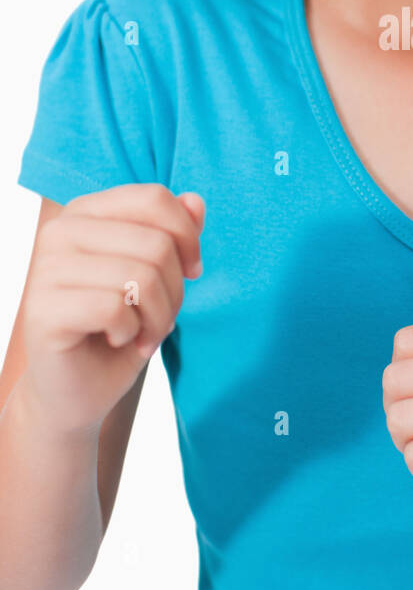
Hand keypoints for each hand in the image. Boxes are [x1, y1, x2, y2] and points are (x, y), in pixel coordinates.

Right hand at [21, 184, 204, 434]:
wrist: (77, 391)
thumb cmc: (119, 328)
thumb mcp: (157, 276)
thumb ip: (174, 234)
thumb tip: (194, 201)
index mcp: (85, 212)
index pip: (153, 198)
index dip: (187, 237)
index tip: (191, 272)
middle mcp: (59, 232)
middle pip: (156, 243)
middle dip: (175, 291)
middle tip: (161, 320)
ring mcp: (45, 269)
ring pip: (141, 276)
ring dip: (159, 317)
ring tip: (144, 334)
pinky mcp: (42, 310)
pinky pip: (115, 308)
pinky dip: (133, 332)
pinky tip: (120, 341)